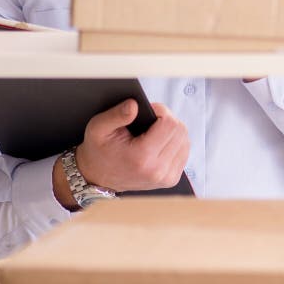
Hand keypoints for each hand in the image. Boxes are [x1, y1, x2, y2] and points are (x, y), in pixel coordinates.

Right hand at [72, 99, 189, 193]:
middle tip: (151, 120)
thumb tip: (135, 105)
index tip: (149, 111)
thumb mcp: (98, 128)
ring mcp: (166, 177)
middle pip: (180, 130)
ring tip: (154, 131)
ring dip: (172, 130)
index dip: (161, 111)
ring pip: (185, 140)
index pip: (170, 124)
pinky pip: (184, 151)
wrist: (98, 177)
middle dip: (167, 119)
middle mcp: (158, 170)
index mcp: (142, 157)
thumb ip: (116, 114)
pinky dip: (174, 142)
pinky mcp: (171, 179)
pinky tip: (160, 141)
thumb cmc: (99, 150)